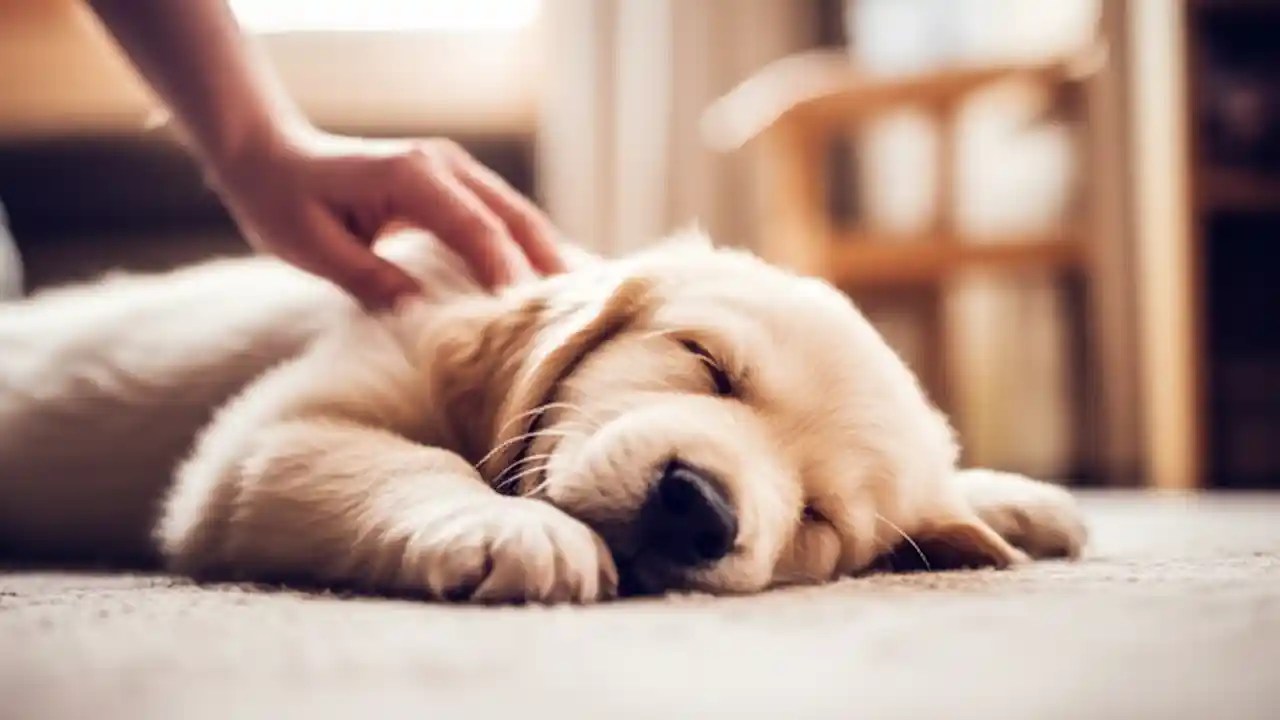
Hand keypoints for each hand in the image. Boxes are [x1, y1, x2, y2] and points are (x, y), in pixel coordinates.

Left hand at [208, 131, 566, 308]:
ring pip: (515, 214)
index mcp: (411, 174)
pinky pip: (498, 216)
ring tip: (571, 304)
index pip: (477, 227)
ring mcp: (450, 169)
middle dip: (546, 264)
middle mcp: (441, 164)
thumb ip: (370, 279)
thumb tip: (423, 316)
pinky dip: (524, 247)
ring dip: (544, 256)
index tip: (529, 316)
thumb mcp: (314, 249)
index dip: (507, 272)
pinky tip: (543, 279)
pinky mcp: (449, 182)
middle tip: (574, 315)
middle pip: (513, 216)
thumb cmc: (282, 202)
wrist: (267, 156)